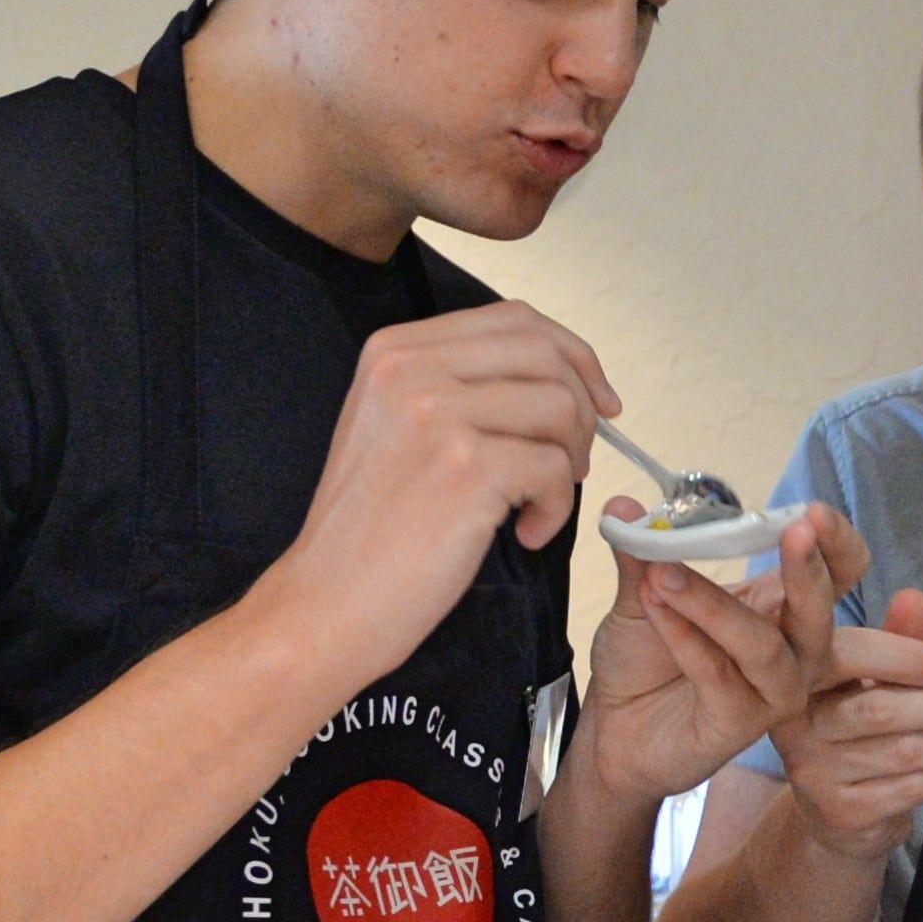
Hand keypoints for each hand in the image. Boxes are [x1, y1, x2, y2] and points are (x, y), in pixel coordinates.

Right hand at [253, 300, 615, 696]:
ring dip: (570, 460)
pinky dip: (555, 508)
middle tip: (574, 461)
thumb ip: (458, 387)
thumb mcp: (395, 426)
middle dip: (582, 407)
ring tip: (539, 502)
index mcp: (394, 350)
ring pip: (560, 406)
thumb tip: (558, 376)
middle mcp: (410, 368)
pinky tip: (524, 535)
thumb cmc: (372, 528)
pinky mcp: (466, 467)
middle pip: (545, 353)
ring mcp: (437, 413)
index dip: (571, 354)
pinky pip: (554, 468)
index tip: (595, 398)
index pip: (514, 320)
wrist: (327, 601)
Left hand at [575, 501, 867, 802]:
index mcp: (780, 607)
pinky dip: (685, 638)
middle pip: (821, 609)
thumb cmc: (643, 662)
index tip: (811, 511)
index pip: (837, 571)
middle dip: (810, 567)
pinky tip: (652, 609)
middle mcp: (789, 651)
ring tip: (660, 574)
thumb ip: (642, 551)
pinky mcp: (738, 726)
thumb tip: (623, 504)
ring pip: (763, 646)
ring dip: (712, 604)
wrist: (612, 732)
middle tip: (795, 527)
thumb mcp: (642, 594)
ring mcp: (769, 692)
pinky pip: (719, 676)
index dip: (836, 541)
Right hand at [772, 586, 922, 866]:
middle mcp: (798, 725)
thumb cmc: (859, 733)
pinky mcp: (841, 812)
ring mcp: (815, 774)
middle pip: (879, 709)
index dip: (900, 655)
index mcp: (803, 678)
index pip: (845, 656)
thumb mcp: (875, 680)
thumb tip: (914, 597)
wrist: (836, 815)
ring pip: (901, 752)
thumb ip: (897, 642)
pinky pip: (907, 789)